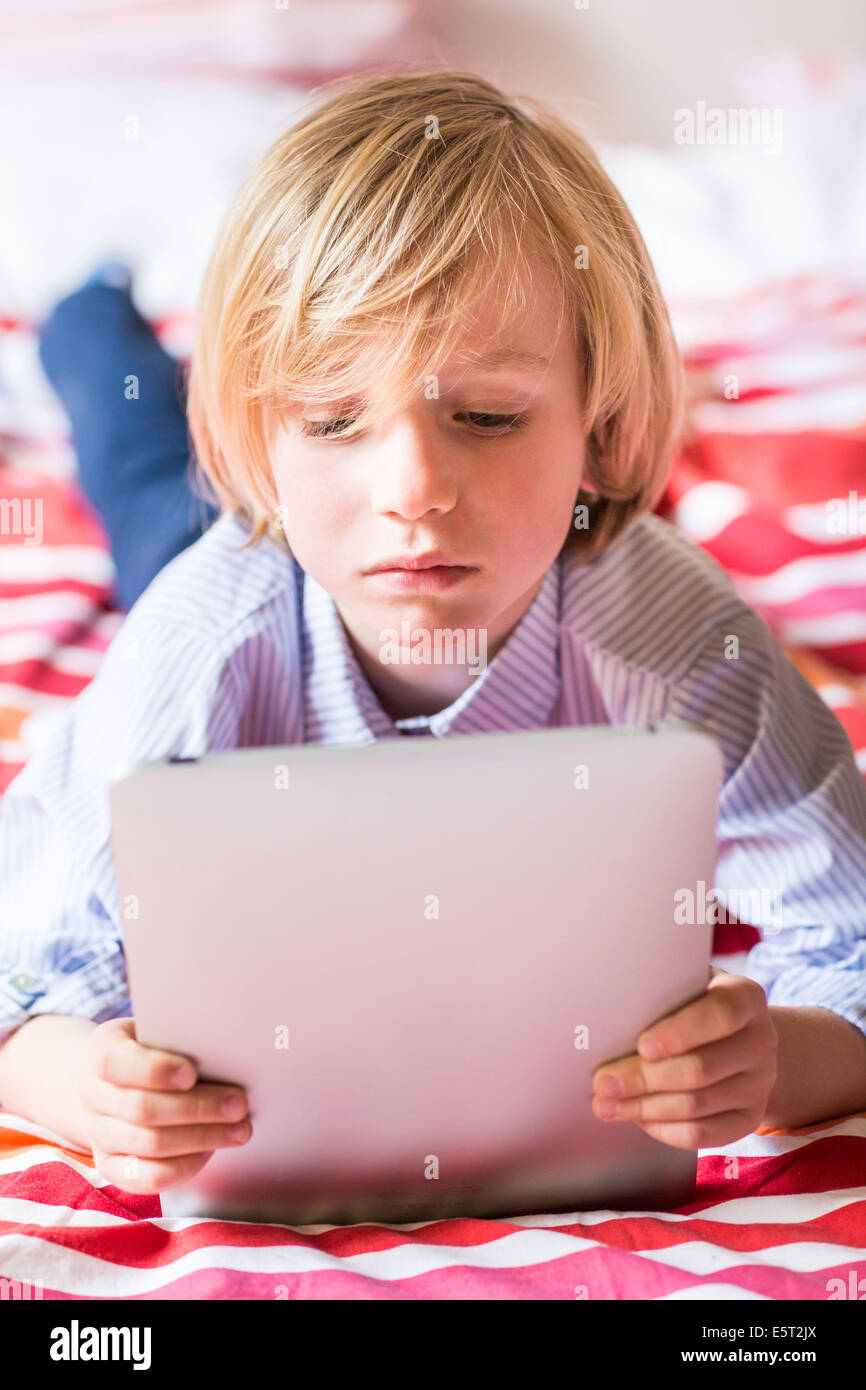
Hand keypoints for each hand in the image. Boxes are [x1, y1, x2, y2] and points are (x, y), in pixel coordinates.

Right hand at [76, 1018, 251, 1192]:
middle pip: (141, 1109)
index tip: (191, 1073)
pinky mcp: (111, 1166)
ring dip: (201, 1137)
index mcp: (100, 1050)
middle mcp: (92, 1094)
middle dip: (197, 1108)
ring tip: (239, 1129)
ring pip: (149, 1144)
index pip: (113, 1061)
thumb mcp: (160, 1030)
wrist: (119, 1081)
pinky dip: (184, 1166)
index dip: (153, 1070)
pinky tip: (211, 1150)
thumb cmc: (153, 1049)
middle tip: (239, 1104)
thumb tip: (226, 1050)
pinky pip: (147, 1177)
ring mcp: (98, 1134)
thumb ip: (181, 1038)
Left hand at [591, 968, 778, 1147]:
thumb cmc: (695, 1005)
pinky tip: (637, 1119)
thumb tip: (608, 1015)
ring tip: (605, 1105)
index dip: (680, 1032)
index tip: (642, 1046)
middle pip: (701, 1068)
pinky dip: (665, 1130)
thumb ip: (660, 994)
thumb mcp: (686, 986)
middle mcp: (761, 1041)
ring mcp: (760, 1083)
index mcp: (745, 998)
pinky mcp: (751, 1118)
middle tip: (603, 1082)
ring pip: (697, 1105)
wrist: (739, 1039)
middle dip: (644, 1078)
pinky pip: (705, 1134)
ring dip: (644, 1107)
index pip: (720, 1014)